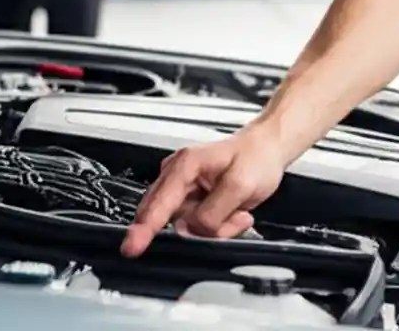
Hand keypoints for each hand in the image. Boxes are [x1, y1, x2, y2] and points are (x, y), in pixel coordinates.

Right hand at [120, 125, 286, 257]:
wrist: (267, 151)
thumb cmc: (255, 158)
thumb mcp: (240, 185)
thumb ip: (212, 212)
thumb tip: (191, 230)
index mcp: (185, 166)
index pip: (159, 204)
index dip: (144, 228)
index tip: (132, 246)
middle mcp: (177, 176)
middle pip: (170, 220)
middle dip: (202, 228)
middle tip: (234, 215)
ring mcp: (182, 190)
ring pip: (186, 227)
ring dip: (215, 227)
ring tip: (237, 209)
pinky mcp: (190, 201)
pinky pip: (195, 227)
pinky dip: (217, 226)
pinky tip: (232, 211)